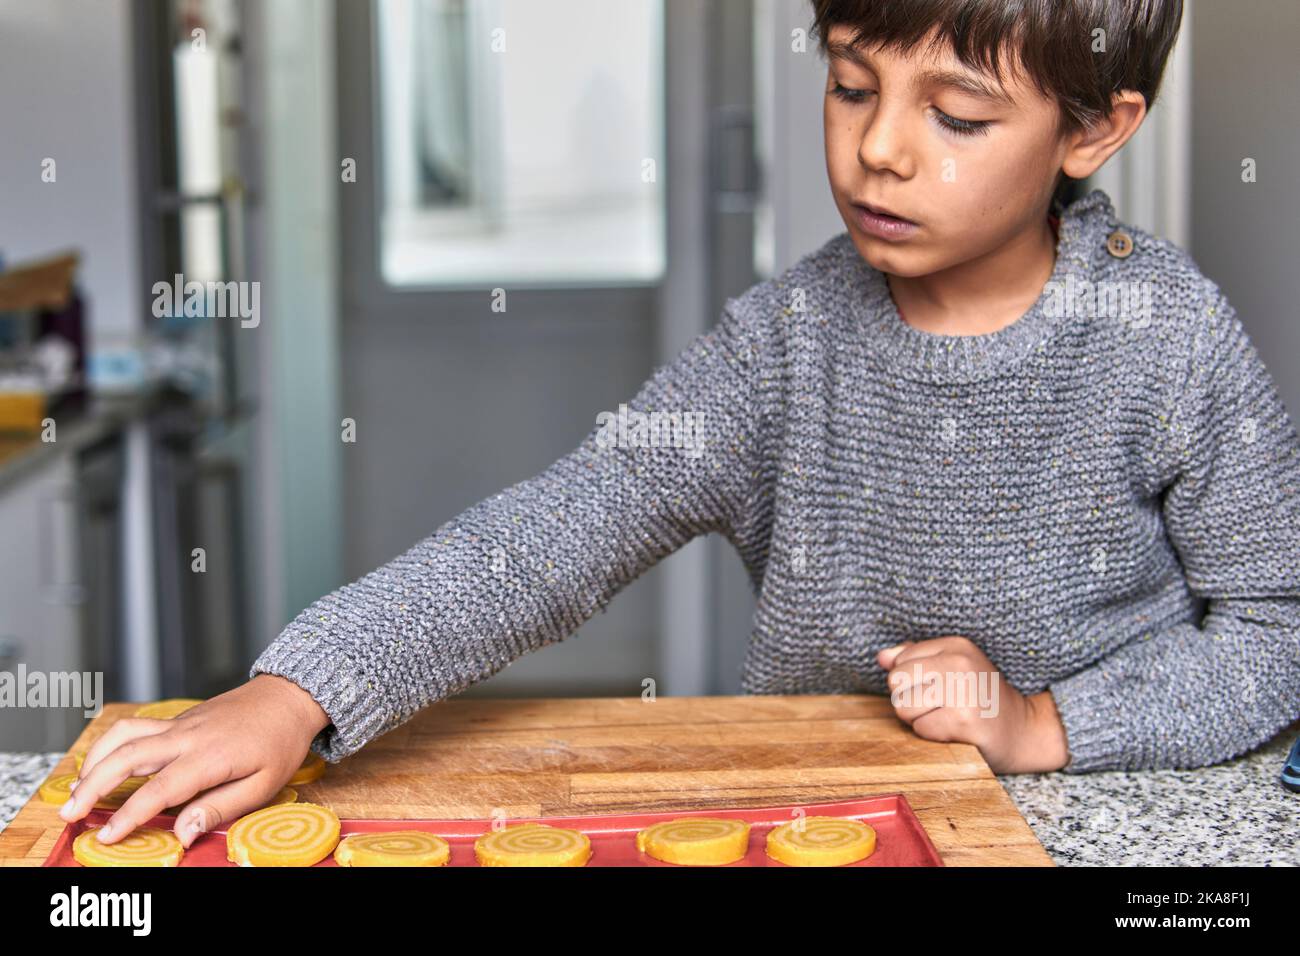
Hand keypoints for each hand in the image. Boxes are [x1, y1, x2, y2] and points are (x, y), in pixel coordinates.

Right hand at [60, 674, 331, 846]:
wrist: (288, 698)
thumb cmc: (279, 743)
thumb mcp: (263, 785)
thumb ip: (220, 809)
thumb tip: (183, 834)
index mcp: (210, 757)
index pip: (159, 790)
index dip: (129, 815)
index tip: (107, 836)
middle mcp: (187, 736)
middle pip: (126, 756)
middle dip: (93, 786)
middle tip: (71, 813)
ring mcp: (179, 724)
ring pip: (124, 735)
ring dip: (93, 761)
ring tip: (76, 790)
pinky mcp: (177, 719)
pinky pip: (135, 728)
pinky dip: (109, 745)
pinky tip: (100, 764)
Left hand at [877, 637, 1070, 772]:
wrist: (1024, 731)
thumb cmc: (982, 699)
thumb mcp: (952, 668)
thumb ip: (915, 658)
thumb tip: (881, 658)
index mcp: (956, 645)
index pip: (899, 662)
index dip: (910, 682)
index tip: (938, 688)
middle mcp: (960, 662)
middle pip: (896, 683)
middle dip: (909, 700)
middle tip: (939, 706)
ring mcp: (963, 691)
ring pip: (903, 707)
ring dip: (919, 719)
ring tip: (947, 717)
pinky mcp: (964, 720)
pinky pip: (921, 729)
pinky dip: (933, 735)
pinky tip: (955, 731)